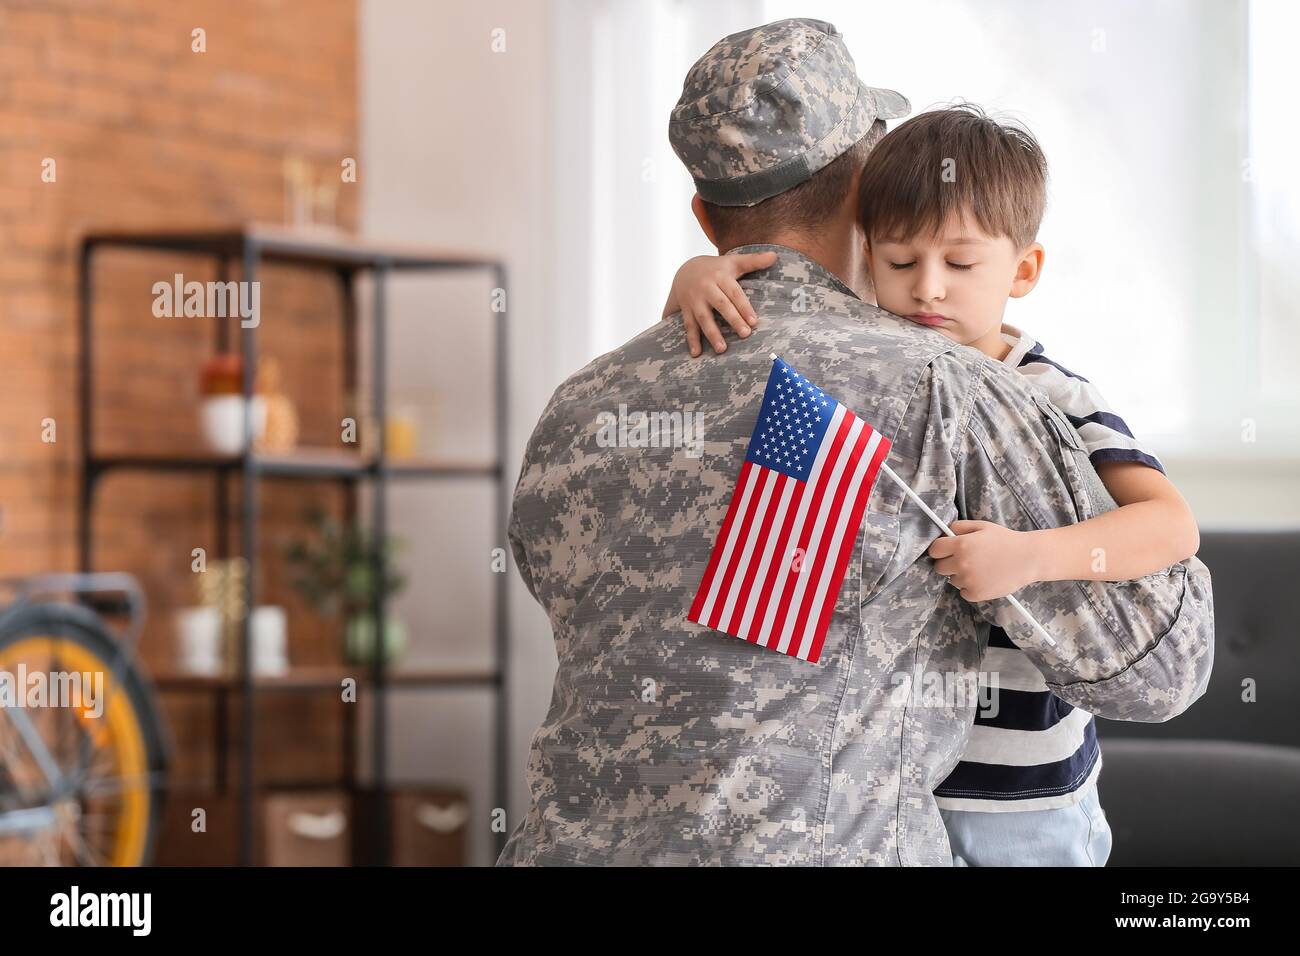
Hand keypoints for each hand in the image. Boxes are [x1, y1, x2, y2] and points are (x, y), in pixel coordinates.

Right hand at [664, 251, 775, 355]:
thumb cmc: (716, 269)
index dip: (744, 307)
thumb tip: (775, 256)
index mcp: (720, 276)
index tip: (754, 321)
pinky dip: (691, 340)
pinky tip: (696, 353)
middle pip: (721, 305)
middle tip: (745, 334)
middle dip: (733, 320)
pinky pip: (688, 326)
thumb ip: (753, 261)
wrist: (685, 269)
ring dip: (712, 334)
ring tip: (722, 349)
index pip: (734, 293)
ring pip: (703, 318)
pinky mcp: (686, 310)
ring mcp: (694, 300)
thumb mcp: (733, 262)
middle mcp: (706, 288)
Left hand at [926, 520, 1041, 602]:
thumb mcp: (982, 526)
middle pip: (939, 567)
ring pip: (952, 580)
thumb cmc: (1005, 540)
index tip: (945, 551)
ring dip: (961, 576)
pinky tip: (984, 579)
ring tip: (980, 569)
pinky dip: (970, 588)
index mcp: (960, 544)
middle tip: (963, 560)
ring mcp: (968, 580)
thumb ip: (960, 527)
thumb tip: (946, 531)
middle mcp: (961, 563)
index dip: (939, 550)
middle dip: (947, 563)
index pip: (934, 550)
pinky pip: (963, 592)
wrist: (1029, 558)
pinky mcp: (976, 594)